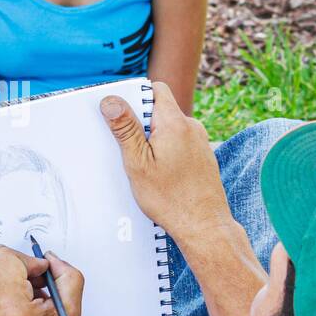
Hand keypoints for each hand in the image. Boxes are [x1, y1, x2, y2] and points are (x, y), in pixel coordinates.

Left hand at [0, 245, 82, 315]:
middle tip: (35, 284)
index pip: (9, 256)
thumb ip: (68, 277)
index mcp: (6, 302)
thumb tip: (52, 259)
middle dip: (20, 264)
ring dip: (10, 274)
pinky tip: (14, 307)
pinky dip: (0, 286)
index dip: (31, 261)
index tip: (43, 276)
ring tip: (26, 299)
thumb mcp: (67, 315)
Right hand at [100, 80, 230, 235]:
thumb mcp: (138, 163)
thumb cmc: (171, 199)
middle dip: (141, 124)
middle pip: (160, 110)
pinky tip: (159, 175)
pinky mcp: (203, 156)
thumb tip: (111, 101)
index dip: (135, 97)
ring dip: (153, 141)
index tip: (121, 116)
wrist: (205, 226)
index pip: (155, 89)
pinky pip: (179, 144)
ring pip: (169, 129)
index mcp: (174, 122)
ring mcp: (200, 141)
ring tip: (143, 167)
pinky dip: (166, 152)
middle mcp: (191, 127)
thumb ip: (125, 129)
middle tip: (127, 148)